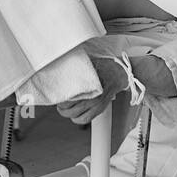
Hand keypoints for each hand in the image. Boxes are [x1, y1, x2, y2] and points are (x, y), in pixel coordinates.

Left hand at [57, 56, 174, 124]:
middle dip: (60, 107)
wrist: (121, 72)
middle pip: (68, 108)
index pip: (67, 96)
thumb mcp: (89, 60)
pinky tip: (75, 114)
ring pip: (75, 116)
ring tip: (64, 108)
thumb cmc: (105, 65)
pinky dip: (77, 119)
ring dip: (67, 113)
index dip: (58, 97)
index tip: (56, 93)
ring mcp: (96, 104)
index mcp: (87, 84)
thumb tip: (64, 56)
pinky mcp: (100, 109)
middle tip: (58, 102)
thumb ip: (76, 62)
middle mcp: (91, 96)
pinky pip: (85, 119)